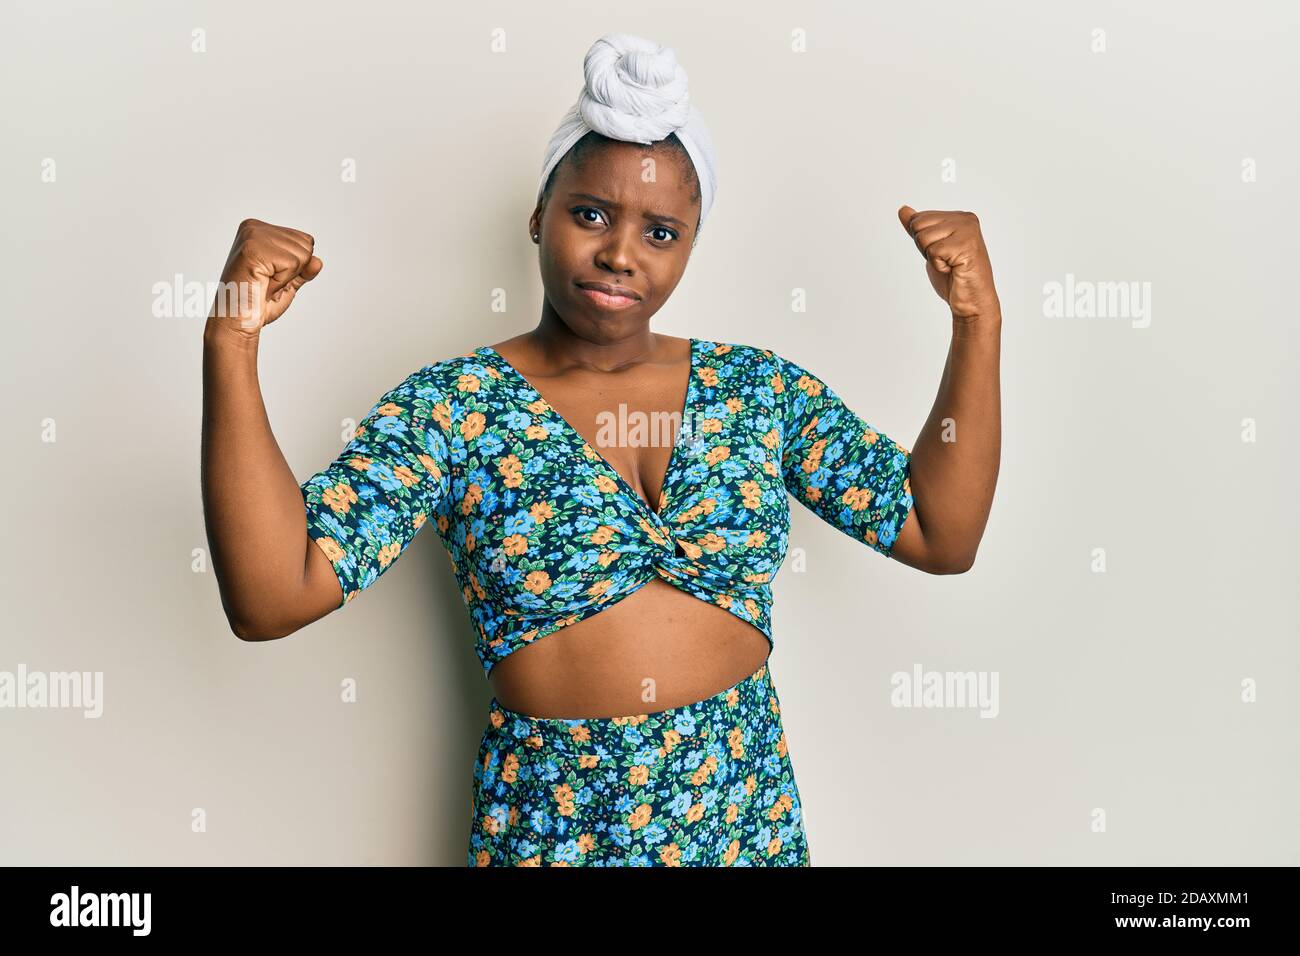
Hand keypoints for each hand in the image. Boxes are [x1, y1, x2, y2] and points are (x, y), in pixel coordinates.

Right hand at [208, 218, 323, 335]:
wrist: (238, 322)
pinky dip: (281, 282)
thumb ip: (304, 269)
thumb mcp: (288, 282)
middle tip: (267, 283)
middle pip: (306, 245)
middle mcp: (253, 227)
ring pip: (302, 255)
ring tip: (264, 284)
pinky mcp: (253, 249)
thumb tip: (318, 261)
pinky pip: (292, 264)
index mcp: (260, 230)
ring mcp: (252, 236)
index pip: (305, 240)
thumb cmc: (257, 303)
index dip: (296, 267)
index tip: (271, 277)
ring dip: (286, 278)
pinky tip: (262, 285)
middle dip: (292, 272)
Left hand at [897, 206, 998, 321]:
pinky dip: (939, 266)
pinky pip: (933, 251)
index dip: (922, 242)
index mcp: (959, 216)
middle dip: (925, 248)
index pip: (918, 219)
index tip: (942, 254)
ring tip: (951, 265)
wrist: (971, 302)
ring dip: (932, 257)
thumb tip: (903, 209)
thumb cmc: (953, 277)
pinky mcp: (966, 245)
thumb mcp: (930, 249)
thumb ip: (919, 229)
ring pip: (923, 238)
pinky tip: (954, 269)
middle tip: (946, 260)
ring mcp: (968, 230)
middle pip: (918, 225)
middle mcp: (966, 219)